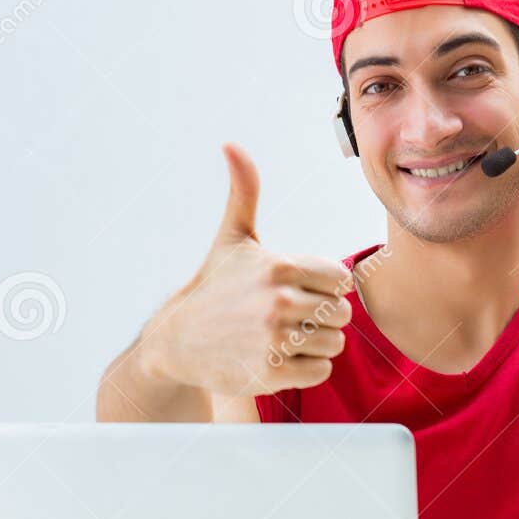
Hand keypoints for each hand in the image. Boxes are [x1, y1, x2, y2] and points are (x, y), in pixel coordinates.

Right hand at [140, 143, 352, 396]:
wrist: (177, 340)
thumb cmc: (215, 286)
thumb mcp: (232, 237)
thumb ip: (244, 192)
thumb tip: (231, 145)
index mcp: (279, 266)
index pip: (341, 279)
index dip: (326, 287)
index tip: (301, 289)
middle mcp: (277, 302)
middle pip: (341, 314)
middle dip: (322, 318)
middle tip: (292, 317)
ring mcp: (273, 340)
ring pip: (334, 344)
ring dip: (316, 344)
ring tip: (286, 337)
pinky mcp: (269, 374)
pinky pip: (319, 371)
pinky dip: (307, 367)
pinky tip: (282, 357)